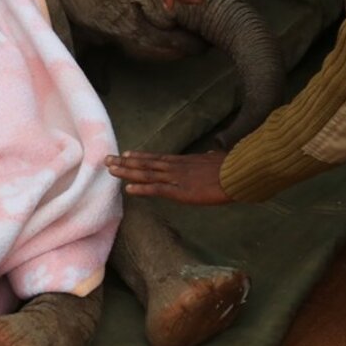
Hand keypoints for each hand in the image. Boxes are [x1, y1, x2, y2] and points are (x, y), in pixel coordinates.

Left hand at [105, 151, 232, 205]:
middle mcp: (176, 167)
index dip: (140, 156)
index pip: (157, 158)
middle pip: (146, 164)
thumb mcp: (218, 159)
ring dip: (127, 172)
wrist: (238, 173)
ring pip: (146, 174)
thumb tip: (210, 155)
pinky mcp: (180, 192)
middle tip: (107, 160)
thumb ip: (210, 158)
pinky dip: (141, 189)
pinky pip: (157, 189)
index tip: (125, 153)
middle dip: (125, 163)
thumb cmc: (233, 167)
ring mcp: (176, 178)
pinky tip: (128, 189)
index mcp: (184, 161)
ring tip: (110, 170)